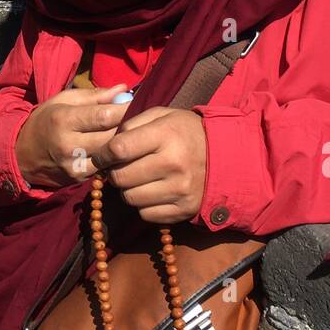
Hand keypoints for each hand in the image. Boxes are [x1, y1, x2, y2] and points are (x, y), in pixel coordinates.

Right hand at [14, 85, 131, 190]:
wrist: (22, 154)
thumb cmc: (46, 120)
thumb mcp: (63, 100)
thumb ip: (95, 96)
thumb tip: (124, 89)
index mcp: (63, 120)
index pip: (103, 116)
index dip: (125, 109)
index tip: (138, 102)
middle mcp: (69, 146)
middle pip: (111, 138)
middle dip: (129, 127)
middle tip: (142, 119)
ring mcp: (74, 166)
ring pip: (111, 156)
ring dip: (125, 145)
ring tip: (135, 135)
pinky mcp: (79, 180)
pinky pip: (105, 167)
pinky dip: (116, 158)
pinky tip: (122, 150)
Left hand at [88, 107, 207, 223]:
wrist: (228, 156)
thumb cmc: (188, 132)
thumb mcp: (164, 115)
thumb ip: (133, 123)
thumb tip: (107, 143)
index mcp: (166, 135)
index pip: (119, 149)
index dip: (103, 154)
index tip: (102, 156)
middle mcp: (173, 164)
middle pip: (121, 177)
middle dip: (114, 173)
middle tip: (119, 168)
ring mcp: (179, 190)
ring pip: (130, 198)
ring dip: (128, 190)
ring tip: (137, 179)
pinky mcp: (183, 210)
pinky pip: (146, 214)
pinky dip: (143, 205)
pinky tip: (152, 192)